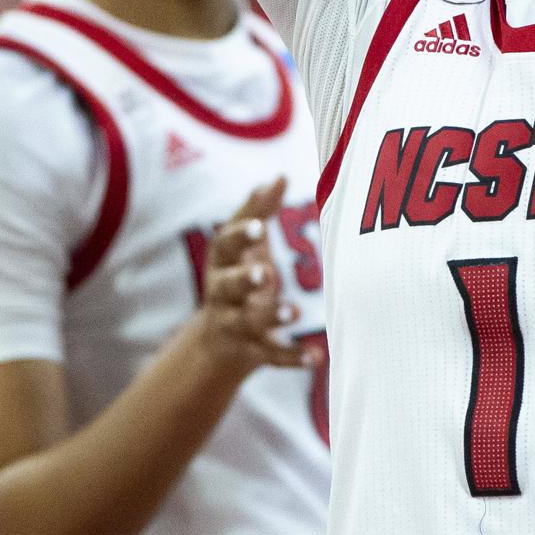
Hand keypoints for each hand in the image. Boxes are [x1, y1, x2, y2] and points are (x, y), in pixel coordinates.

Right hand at [190, 179, 316, 378]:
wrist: (216, 344)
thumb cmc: (237, 277)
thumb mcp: (244, 246)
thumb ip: (260, 211)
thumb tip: (280, 176)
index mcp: (221, 263)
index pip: (225, 246)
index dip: (241, 236)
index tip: (260, 226)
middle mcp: (222, 294)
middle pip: (228, 287)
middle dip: (244, 280)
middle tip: (265, 274)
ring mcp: (234, 325)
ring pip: (248, 323)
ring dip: (270, 316)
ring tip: (292, 312)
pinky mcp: (251, 352)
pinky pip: (271, 356)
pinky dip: (293, 358)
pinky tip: (317, 357)